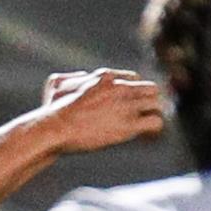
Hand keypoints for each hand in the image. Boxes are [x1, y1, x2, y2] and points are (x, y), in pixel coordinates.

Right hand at [38, 68, 163, 153]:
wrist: (56, 127)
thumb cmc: (53, 109)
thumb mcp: (56, 83)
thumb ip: (71, 76)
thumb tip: (82, 75)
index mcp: (106, 77)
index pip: (134, 79)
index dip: (135, 92)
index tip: (131, 102)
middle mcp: (120, 88)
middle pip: (150, 89)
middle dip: (149, 101)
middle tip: (144, 114)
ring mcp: (126, 106)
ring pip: (157, 104)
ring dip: (154, 114)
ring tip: (147, 126)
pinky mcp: (129, 125)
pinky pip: (155, 122)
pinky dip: (154, 128)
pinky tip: (146, 136)